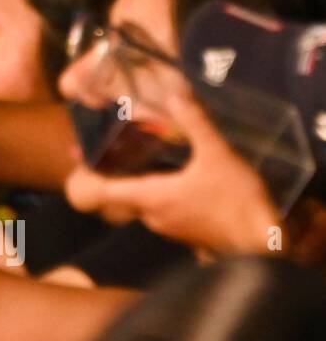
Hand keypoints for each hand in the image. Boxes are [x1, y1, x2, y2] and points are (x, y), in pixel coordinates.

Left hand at [64, 95, 279, 254]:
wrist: (265, 246)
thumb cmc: (237, 201)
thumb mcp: (218, 155)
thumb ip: (196, 124)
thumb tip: (175, 94)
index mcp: (150, 197)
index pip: (101, 191)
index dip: (85, 174)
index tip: (76, 154)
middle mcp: (152, 216)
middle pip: (121, 192)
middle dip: (114, 170)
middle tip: (109, 145)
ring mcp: (168, 228)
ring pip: (143, 201)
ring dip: (140, 181)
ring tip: (142, 155)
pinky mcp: (186, 232)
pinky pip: (163, 208)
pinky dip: (160, 192)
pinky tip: (175, 177)